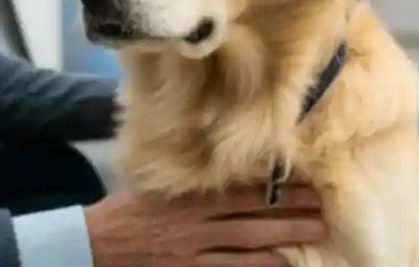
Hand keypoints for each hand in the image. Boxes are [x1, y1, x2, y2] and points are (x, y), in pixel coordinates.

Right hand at [83, 182, 325, 266]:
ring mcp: (193, 253)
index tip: (306, 183)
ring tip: (313, 237)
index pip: (242, 192)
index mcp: (188, 196)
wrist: (94, 245)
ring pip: (248, 248)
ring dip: (283, 242)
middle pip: (253, 220)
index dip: (277, 189)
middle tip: (324, 212)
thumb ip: (188, 180)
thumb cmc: (125, 211)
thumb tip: (221, 165)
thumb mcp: (155, 187)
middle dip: (291, 216)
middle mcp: (195, 224)